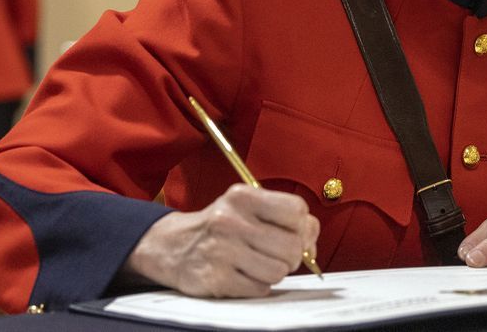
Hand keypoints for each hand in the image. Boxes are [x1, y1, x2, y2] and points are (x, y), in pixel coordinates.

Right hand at [124, 183, 319, 296]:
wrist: (173, 246)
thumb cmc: (221, 226)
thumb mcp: (246, 208)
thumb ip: (282, 217)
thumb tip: (312, 240)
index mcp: (243, 197)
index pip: (296, 210)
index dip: (304, 227)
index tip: (297, 234)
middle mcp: (231, 220)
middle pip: (292, 246)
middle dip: (292, 256)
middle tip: (280, 255)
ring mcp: (222, 250)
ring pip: (278, 271)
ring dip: (274, 272)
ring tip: (258, 264)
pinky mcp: (216, 278)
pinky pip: (260, 288)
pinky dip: (258, 285)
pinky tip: (244, 274)